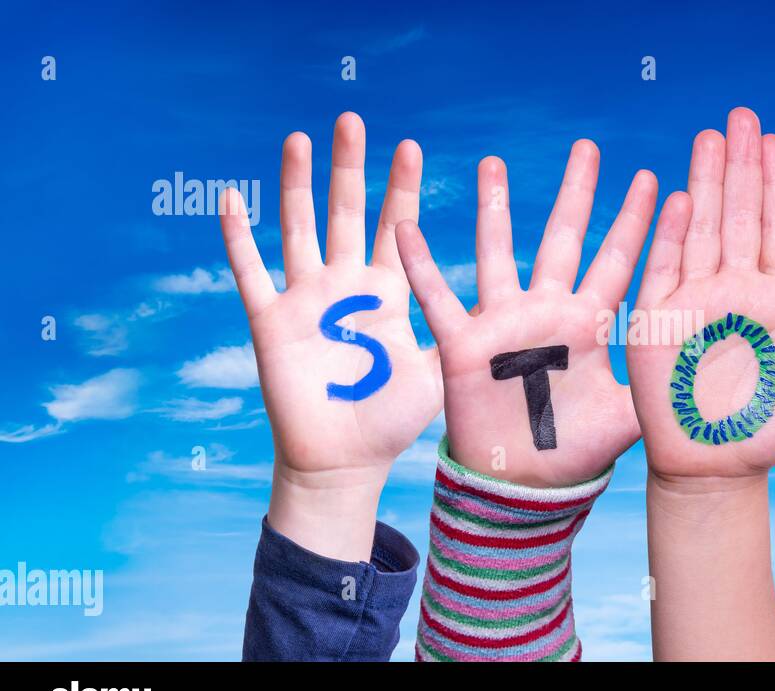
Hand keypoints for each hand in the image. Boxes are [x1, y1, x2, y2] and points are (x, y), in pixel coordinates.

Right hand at [219, 112, 441, 558]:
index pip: (394, 226)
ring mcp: (305, 300)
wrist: (344, 462)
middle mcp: (345, 286)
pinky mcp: (272, 323)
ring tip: (301, 138)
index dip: (400, 188)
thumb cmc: (393, 420)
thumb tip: (519, 311)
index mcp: (387, 292)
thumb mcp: (441, 371)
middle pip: (345, 212)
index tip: (411, 145)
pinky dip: (238, 238)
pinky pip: (250, 272)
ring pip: (298, 227)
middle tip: (354, 119)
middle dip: (350, 167)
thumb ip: (465, 335)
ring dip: (297, 184)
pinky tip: (229, 198)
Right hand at [396, 141, 652, 486]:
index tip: (654, 180)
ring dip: (494, 208)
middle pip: (563, 240)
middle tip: (588, 148)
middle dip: (576, 194)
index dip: (634, 224)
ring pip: (499, 252)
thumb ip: (659, 384)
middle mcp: (548, 313)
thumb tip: (714, 369)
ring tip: (491, 163)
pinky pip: (437, 298)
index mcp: (589, 325)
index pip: (617, 262)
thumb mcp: (628, 416)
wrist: (523, 488)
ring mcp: (504, 324)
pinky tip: (406, 226)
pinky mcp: (463, 345)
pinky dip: (421, 266)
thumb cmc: (577, 454)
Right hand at [627, 108, 774, 486]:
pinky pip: (665, 266)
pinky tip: (674, 193)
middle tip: (746, 116)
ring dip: (706, 182)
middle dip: (743, 167)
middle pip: (741, 217)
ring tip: (712, 136)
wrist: (712, 468)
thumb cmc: (766, 435)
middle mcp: (738, 292)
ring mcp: (697, 301)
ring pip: (702, 228)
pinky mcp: (660, 320)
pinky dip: (668, 232)